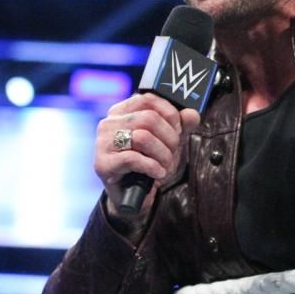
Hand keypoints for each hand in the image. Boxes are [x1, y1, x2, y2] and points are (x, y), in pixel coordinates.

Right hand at [94, 94, 200, 218]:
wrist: (133, 194)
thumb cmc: (149, 162)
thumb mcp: (169, 140)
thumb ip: (182, 125)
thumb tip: (191, 114)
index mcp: (123, 111)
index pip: (148, 99)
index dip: (170, 114)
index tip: (178, 129)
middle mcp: (109, 123)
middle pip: (149, 119)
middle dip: (169, 138)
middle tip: (172, 152)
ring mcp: (103, 143)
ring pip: (143, 137)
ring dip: (162, 155)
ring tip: (165, 165)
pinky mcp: (103, 163)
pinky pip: (133, 159)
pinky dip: (152, 167)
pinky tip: (157, 172)